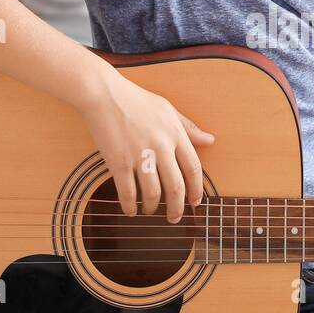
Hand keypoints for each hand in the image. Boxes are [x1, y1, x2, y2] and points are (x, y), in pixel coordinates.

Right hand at [81, 66, 214, 221]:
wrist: (104, 94)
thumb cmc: (136, 100)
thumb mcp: (167, 109)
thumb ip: (188, 128)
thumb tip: (210, 140)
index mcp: (175, 134)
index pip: (194, 169)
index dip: (197, 190)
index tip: (195, 202)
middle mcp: (161, 147)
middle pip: (176, 187)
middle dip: (177, 208)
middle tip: (174, 218)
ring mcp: (140, 155)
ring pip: (153, 193)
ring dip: (153, 208)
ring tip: (150, 212)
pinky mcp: (119, 162)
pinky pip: (128, 192)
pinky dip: (130, 205)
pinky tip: (130, 210)